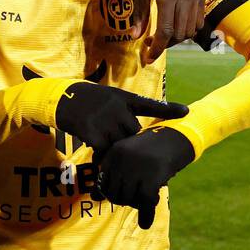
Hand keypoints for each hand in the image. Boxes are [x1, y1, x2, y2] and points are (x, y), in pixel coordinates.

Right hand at [54, 82, 187, 155]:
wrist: (62, 99)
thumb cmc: (87, 100)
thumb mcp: (109, 98)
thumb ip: (124, 112)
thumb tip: (135, 134)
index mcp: (124, 98)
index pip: (150, 105)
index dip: (169, 109)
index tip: (186, 112)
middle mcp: (117, 107)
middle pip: (132, 133)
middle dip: (125, 139)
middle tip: (113, 136)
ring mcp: (105, 120)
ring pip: (118, 143)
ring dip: (112, 146)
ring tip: (100, 137)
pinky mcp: (92, 132)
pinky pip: (103, 149)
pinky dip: (100, 151)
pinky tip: (92, 144)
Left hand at [96, 126, 195, 228]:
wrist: (177, 139)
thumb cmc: (151, 151)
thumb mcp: (129, 158)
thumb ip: (113, 176)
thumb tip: (94, 198)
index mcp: (114, 153)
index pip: (102, 183)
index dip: (112, 192)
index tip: (126, 190)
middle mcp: (122, 160)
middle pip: (114, 194)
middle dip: (125, 200)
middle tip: (137, 197)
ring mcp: (136, 168)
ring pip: (128, 199)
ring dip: (137, 203)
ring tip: (147, 197)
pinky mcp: (151, 177)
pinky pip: (144, 202)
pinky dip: (148, 208)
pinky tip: (151, 207)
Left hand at [133, 0, 204, 66]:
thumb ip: (140, 13)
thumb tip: (136, 37)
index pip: (165, 31)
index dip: (157, 48)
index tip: (149, 58)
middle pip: (179, 33)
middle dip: (165, 43)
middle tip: (151, 41)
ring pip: (191, 29)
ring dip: (177, 37)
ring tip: (162, 33)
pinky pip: (199, 19)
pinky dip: (188, 27)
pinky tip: (175, 24)